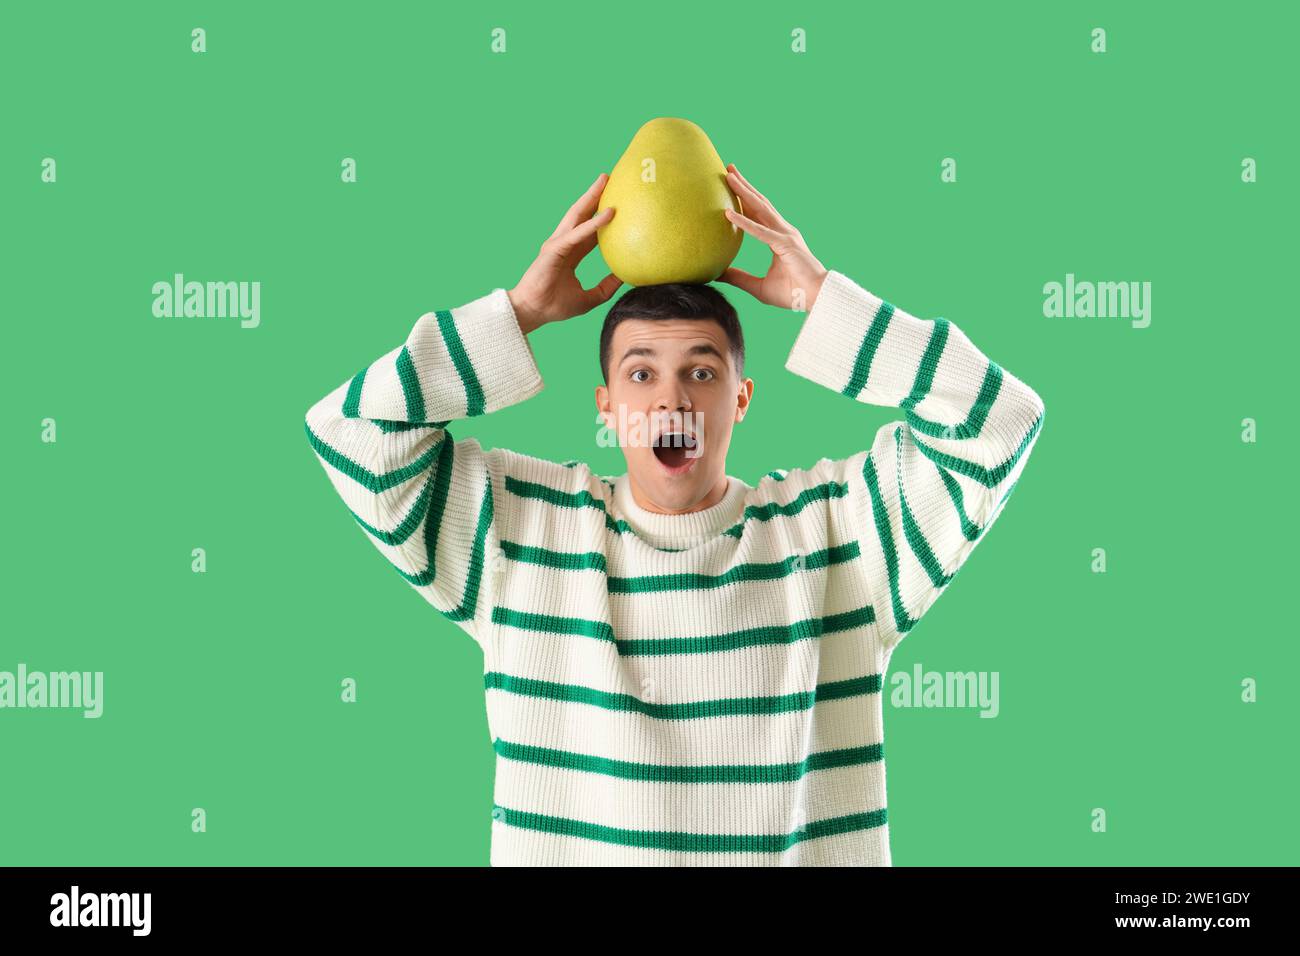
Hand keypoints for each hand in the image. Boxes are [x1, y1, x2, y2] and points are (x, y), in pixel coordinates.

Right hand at [508, 173, 623, 334]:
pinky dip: (593, 224)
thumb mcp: (590, 298)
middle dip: (594, 196)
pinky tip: (608, 214)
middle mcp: (563, 244)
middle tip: (610, 178)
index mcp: (570, 253)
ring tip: (605, 180)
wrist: (534, 312)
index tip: (616, 202)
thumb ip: (606, 287)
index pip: (589, 230)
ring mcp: (557, 244)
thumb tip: (623, 277)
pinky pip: (578, 234)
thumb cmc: (555, 306)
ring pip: (577, 215)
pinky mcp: (555, 249)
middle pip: (582, 214)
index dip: (601, 216)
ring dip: (591, 197)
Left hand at [718, 163, 829, 312]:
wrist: (818, 299)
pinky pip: (761, 232)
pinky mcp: (785, 245)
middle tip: (728, 169)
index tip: (731, 185)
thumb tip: (718, 273)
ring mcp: (785, 235)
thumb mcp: (759, 287)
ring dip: (743, 192)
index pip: (758, 214)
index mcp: (779, 238)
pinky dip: (745, 222)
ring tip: (729, 177)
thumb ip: (740, 278)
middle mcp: (783, 231)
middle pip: (759, 203)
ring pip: (760, 209)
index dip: (744, 199)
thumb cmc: (794, 294)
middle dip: (744, 185)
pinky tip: (729, 213)